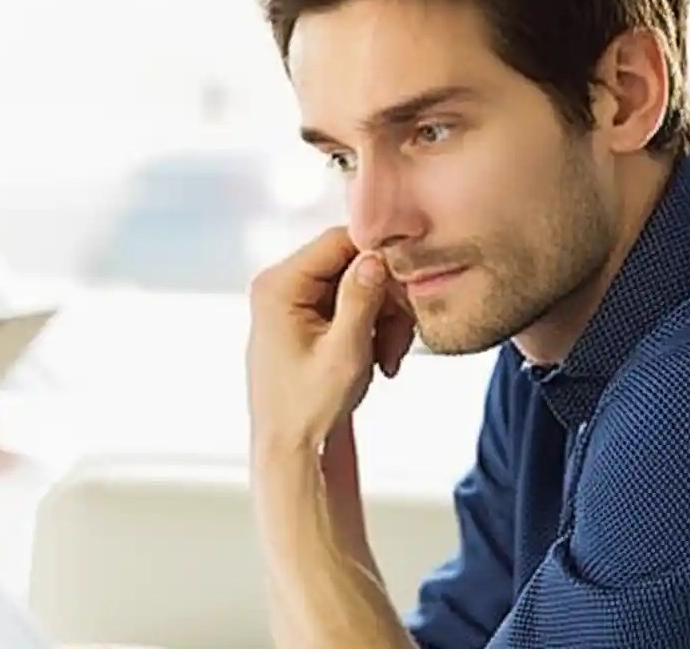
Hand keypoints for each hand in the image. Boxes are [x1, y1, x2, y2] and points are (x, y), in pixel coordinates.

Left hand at [246, 227, 414, 451]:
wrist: (290, 449)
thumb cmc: (307, 409)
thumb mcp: (344, 353)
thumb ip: (360, 300)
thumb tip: (376, 257)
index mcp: (278, 286)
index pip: (338, 241)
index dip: (380, 256)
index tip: (410, 283)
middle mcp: (280, 286)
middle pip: (351, 263)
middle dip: (385, 298)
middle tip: (400, 337)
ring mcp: (292, 302)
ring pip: (357, 286)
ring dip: (383, 318)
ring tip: (388, 358)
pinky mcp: (305, 319)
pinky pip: (350, 306)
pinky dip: (372, 328)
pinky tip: (380, 359)